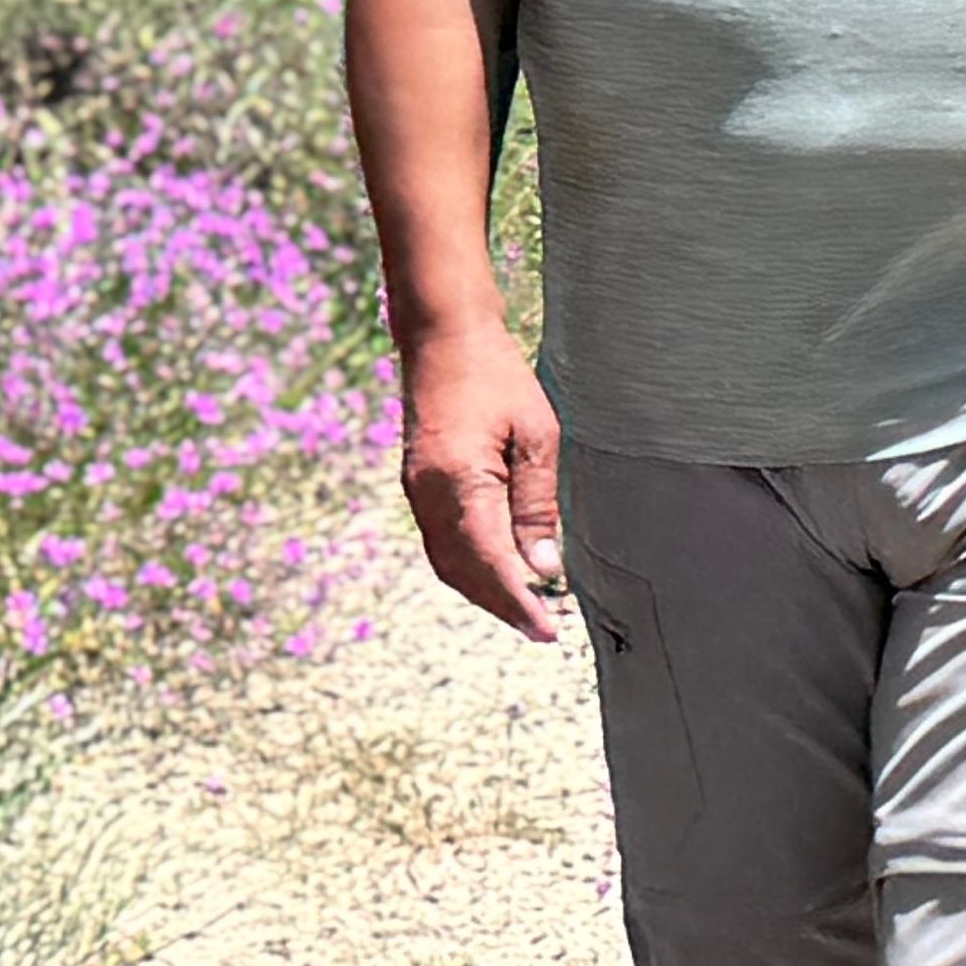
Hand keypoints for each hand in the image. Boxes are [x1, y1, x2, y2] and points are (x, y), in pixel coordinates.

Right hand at [398, 326, 568, 638]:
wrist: (442, 334)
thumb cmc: (496, 375)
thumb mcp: (535, 435)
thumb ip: (536, 505)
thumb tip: (543, 568)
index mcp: (458, 482)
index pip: (491, 564)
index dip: (520, 603)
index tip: (548, 631)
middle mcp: (428, 495)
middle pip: (464, 574)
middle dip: (503, 606)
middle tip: (543, 628)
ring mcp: (416, 491)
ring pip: (448, 563)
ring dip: (484, 591)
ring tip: (525, 608)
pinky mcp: (417, 484)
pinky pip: (440, 543)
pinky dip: (469, 567)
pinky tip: (497, 571)